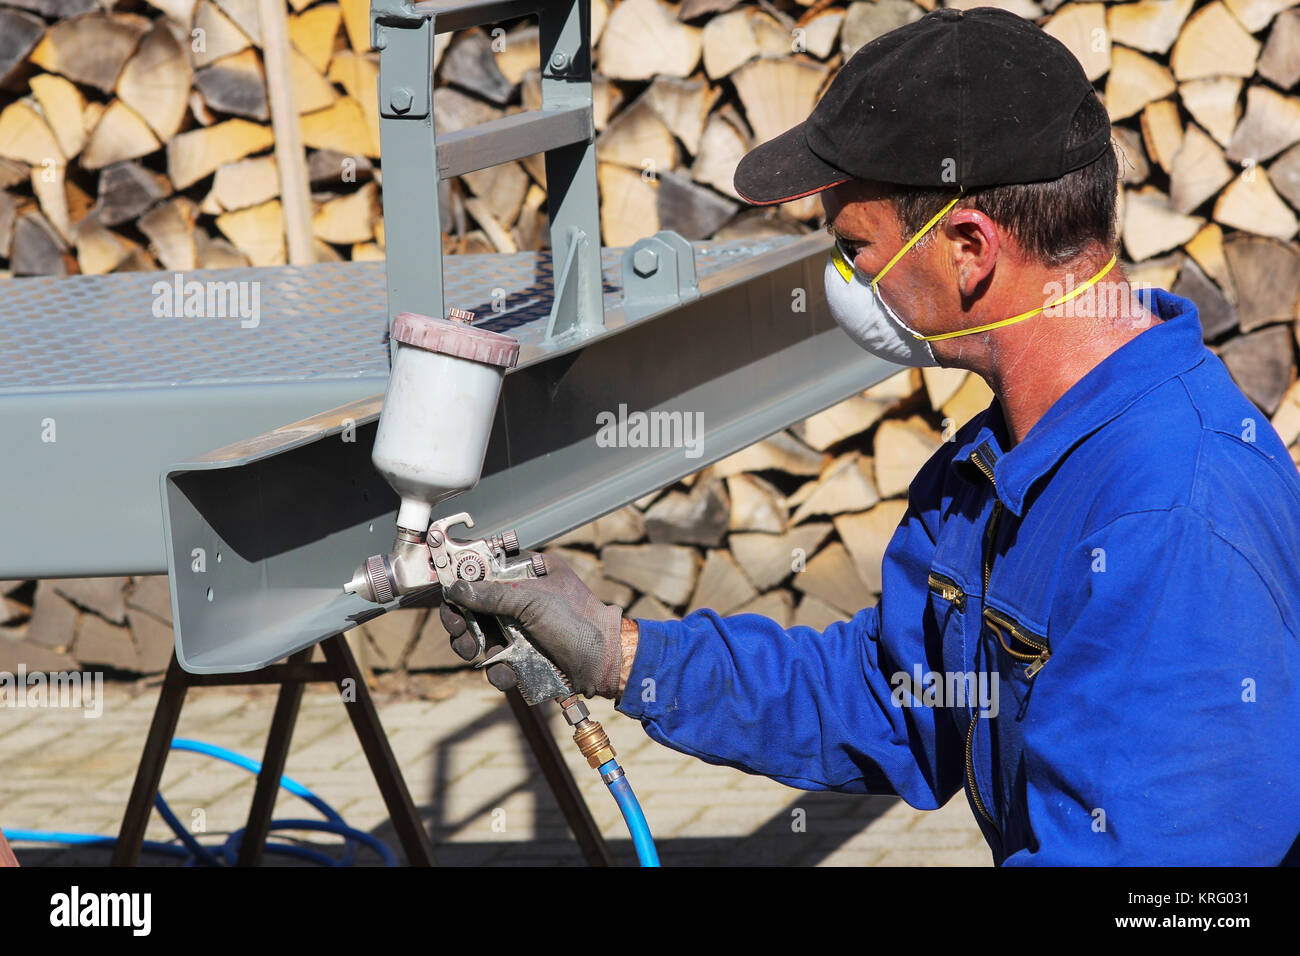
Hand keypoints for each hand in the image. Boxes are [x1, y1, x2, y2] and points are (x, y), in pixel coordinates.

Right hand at [440, 551, 624, 698]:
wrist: (605, 664)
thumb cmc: (578, 622)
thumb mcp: (534, 602)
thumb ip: (494, 594)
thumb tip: (456, 588)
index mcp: (528, 571)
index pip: (485, 568)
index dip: (463, 578)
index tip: (447, 591)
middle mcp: (522, 597)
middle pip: (475, 605)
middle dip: (462, 619)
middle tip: (459, 630)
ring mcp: (521, 627)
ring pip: (480, 636)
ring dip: (472, 646)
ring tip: (474, 653)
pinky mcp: (523, 656)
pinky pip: (497, 661)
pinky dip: (498, 669)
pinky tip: (508, 673)